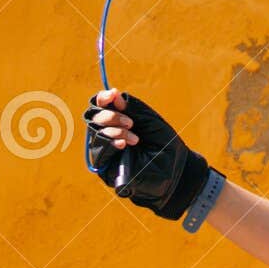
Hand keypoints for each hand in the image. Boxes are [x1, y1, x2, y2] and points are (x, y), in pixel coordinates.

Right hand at [82, 89, 211, 219]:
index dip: (103, 98)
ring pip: (96, 132)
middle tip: (131, 122)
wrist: (174, 173)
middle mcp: (109, 134)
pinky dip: (110, 143)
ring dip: (114, 130)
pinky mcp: (105, 167)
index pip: (102, 106)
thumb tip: (114, 95)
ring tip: (135, 138)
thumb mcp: (151, 122)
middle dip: (109, 115)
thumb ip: (132, 109)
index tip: (112, 94)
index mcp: (119, 121)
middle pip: (93, 117)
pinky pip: (98, 150)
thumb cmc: (165, 147)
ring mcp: (106, 150)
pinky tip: (124, 144)